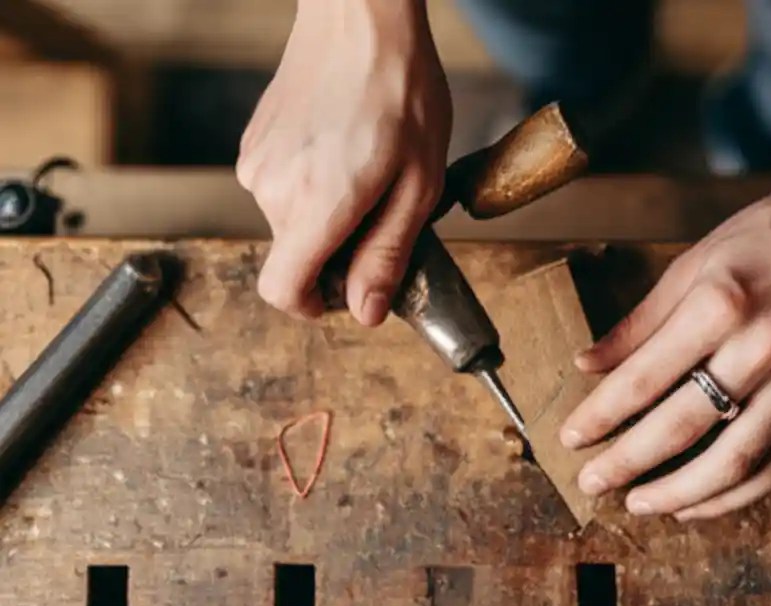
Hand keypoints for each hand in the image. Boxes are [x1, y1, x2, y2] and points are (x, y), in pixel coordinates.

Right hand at [236, 0, 450, 325]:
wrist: (361, 19)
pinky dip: (313, 185)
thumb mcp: (418, 185)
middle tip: (386, 207)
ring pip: (291, 221)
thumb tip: (367, 312)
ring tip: (370, 169)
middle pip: (296, 256)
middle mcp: (271, 189)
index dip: (314, 306)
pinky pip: (282, 188)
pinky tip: (346, 148)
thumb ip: (387, 254)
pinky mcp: (254, 143)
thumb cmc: (400, 92)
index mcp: (314, 205)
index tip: (345, 294)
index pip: (282, 291)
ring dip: (329, 214)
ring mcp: (256, 164)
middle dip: (339, 250)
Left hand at [560, 184, 770, 519]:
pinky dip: (734, 496)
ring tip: (640, 503)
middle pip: (683, 427)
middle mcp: (763, 347)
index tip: (572, 437)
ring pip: (734, 462)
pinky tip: (697, 503)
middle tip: (593, 482)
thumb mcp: (691, 266)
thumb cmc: (767, 240)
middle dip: (628, 463)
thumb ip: (639, 325)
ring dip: (680, 494)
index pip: (645, 378)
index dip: (602, 415)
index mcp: (721, 305)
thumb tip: (587, 365)